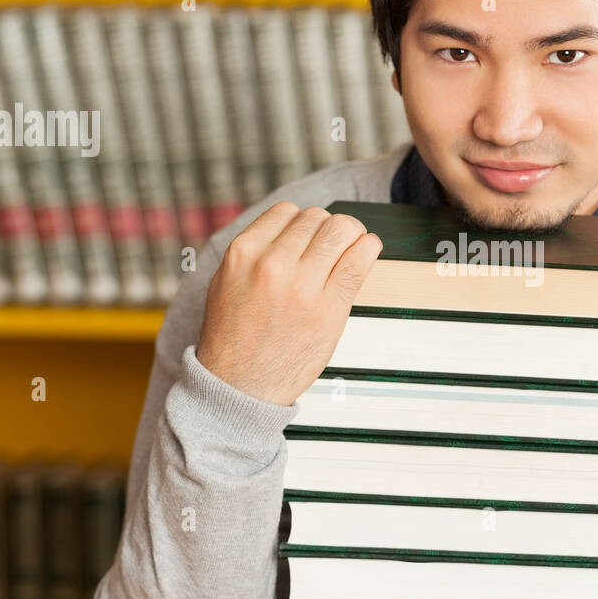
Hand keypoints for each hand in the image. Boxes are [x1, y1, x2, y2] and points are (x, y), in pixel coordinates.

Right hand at [196, 202, 382, 404]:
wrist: (238, 387)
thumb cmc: (235, 337)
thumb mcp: (228, 281)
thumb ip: (258, 251)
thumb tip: (296, 226)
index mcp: (243, 253)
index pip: (288, 211)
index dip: (302, 223)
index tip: (309, 239)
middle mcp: (272, 264)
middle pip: (318, 218)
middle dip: (328, 228)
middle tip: (332, 247)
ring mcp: (302, 287)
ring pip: (342, 229)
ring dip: (351, 235)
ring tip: (348, 251)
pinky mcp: (329, 309)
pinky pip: (361, 259)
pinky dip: (369, 248)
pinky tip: (365, 253)